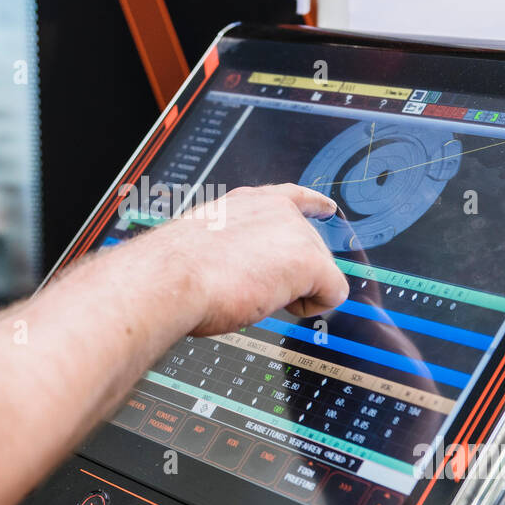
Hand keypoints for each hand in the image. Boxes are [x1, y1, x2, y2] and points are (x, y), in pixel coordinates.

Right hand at [147, 184, 349, 336]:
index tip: (328, 208)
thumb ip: (232, 244)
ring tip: (252, 292)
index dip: (314, 206)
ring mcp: (297, 232)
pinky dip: (312, 308)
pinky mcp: (310, 261)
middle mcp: (277, 210)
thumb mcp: (205, 243)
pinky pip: (333, 294)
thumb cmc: (176, 268)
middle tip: (250, 287)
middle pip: (311, 249)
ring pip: (320, 274)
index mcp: (249, 203)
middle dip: (290, 275)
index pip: (293, 197)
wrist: (171, 276)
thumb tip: (232, 264)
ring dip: (293, 292)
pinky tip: (280, 305)